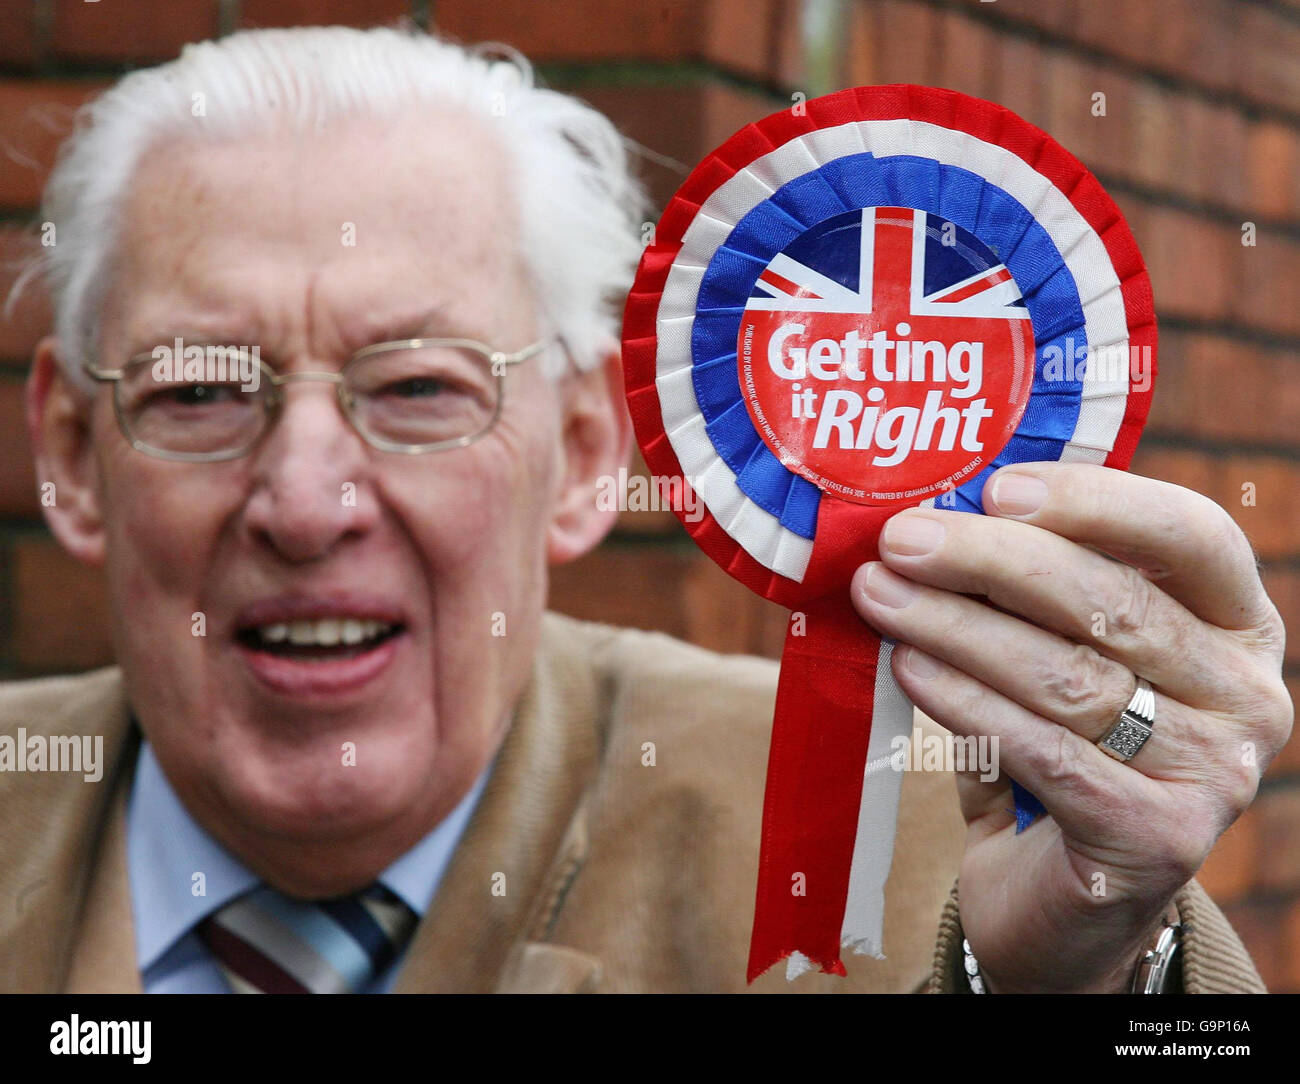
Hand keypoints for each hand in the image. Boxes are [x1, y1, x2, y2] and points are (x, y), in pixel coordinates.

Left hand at [849, 462, 1291, 992]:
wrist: (1064, 898)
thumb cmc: (1056, 746)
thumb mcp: (1061, 653)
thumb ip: (1029, 591)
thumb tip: (935, 516)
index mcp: (1237, 625)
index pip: (1194, 534)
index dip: (1096, 501)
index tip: (994, 489)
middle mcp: (1246, 694)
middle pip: (1112, 603)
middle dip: (989, 561)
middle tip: (899, 541)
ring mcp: (1212, 773)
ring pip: (1067, 676)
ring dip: (957, 627)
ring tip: (881, 598)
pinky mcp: (1156, 839)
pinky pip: (1043, 750)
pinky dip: (964, 703)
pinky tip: (908, 668)